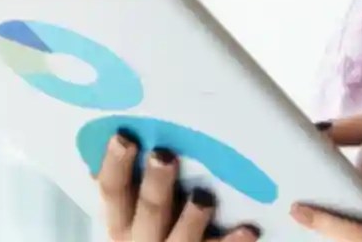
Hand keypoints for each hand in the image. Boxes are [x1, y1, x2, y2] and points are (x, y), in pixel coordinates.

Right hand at [96, 133, 260, 241]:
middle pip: (149, 210)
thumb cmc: (157, 225)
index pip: (113, 191)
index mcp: (123, 220)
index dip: (116, 165)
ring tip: (202, 198)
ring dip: (192, 217)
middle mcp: (142, 238)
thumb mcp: (136, 209)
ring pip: (181, 237)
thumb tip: (134, 129)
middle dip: (156, 184)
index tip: (123, 138)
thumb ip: (137, 180)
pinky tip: (248, 229)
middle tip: (164, 157)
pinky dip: (232, 241)